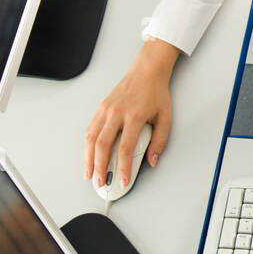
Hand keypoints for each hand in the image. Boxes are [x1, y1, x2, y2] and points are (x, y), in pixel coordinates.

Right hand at [84, 39, 179, 188]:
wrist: (147, 71)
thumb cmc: (156, 94)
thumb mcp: (165, 118)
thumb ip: (159, 141)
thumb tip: (152, 160)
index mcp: (135, 116)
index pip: (126, 148)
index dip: (124, 168)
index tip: (123, 181)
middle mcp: (117, 113)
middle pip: (102, 145)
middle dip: (100, 167)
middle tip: (100, 183)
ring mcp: (106, 110)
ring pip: (91, 138)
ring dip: (88, 159)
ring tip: (89, 174)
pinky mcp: (101, 107)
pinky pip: (90, 129)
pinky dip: (87, 144)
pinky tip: (88, 155)